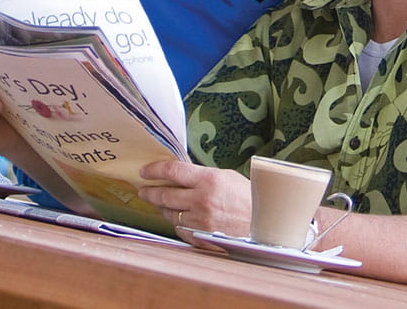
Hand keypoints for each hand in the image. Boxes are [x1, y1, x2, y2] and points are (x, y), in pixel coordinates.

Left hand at [136, 160, 251, 239]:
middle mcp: (201, 200)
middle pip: (164, 194)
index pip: (172, 171)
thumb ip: (200, 176)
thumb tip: (177, 174)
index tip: (145, 171)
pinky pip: (180, 229)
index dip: (154, 170)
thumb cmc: (248, 197)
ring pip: (169, 213)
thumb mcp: (225, 177)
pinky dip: (176, 222)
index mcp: (209, 180)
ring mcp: (200, 220)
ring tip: (160, 203)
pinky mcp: (201, 237)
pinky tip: (178, 217)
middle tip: (143, 189)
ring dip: (162, 207)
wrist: (263, 223)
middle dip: (149, 191)